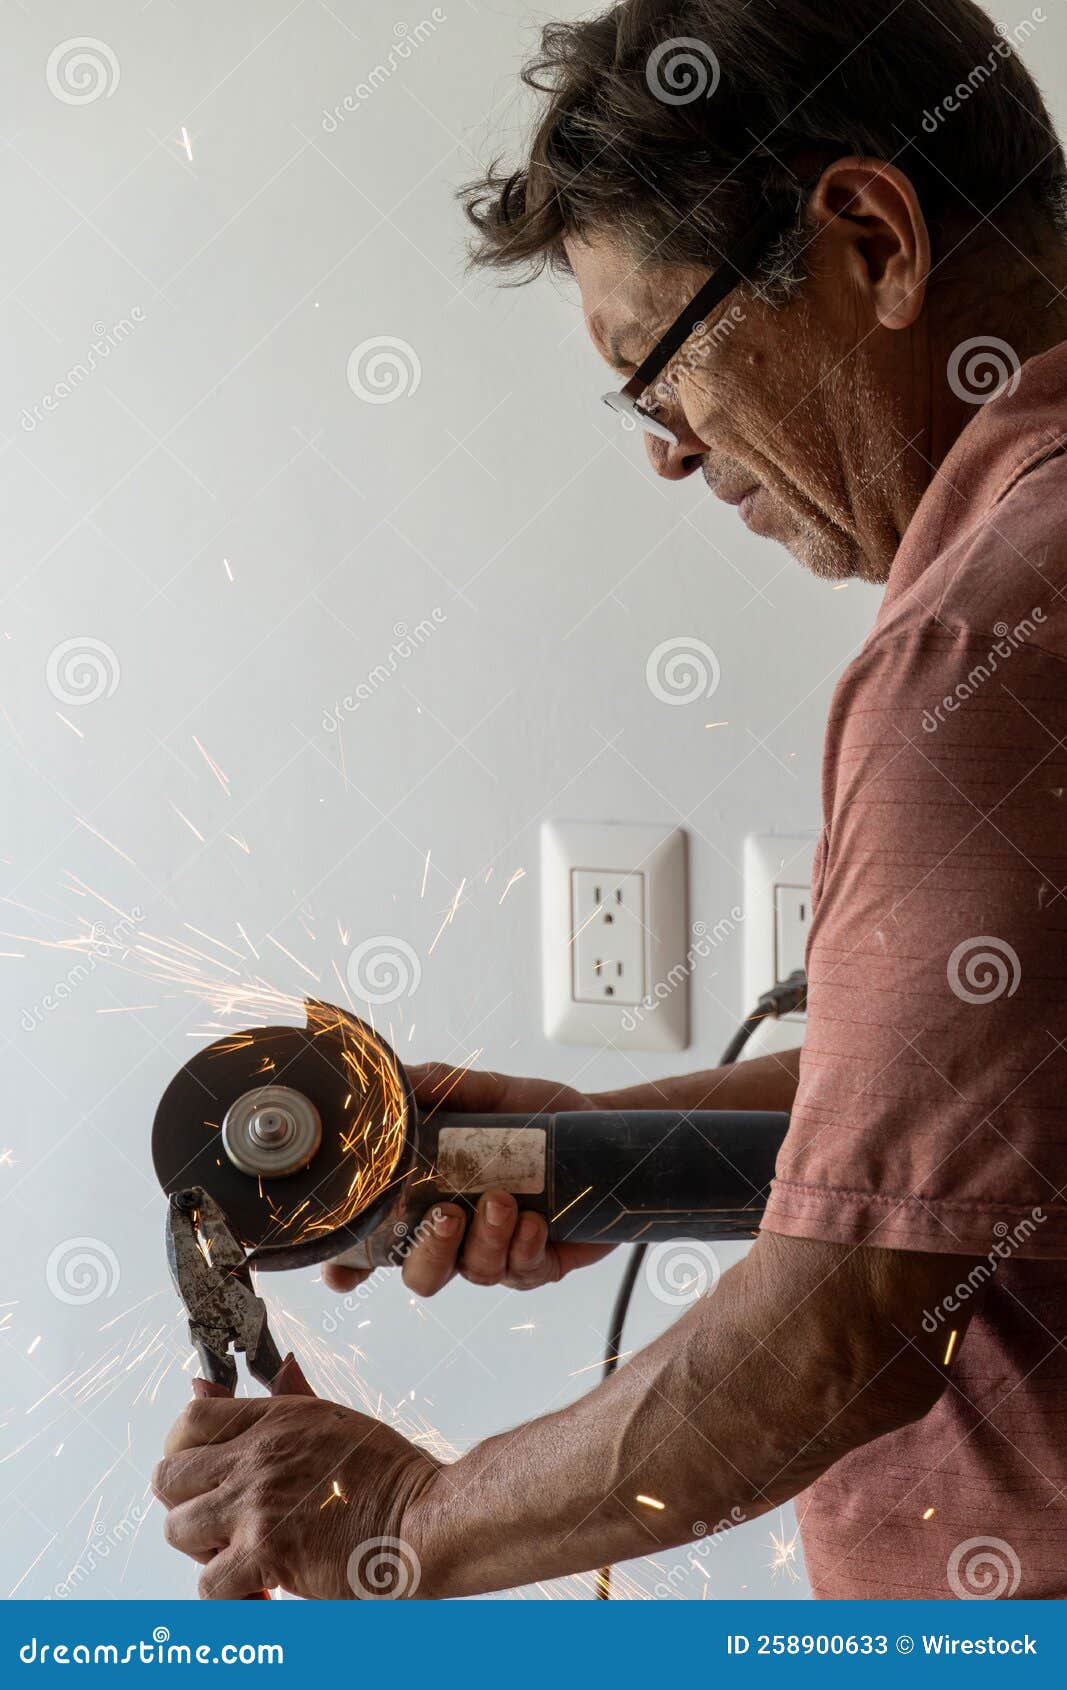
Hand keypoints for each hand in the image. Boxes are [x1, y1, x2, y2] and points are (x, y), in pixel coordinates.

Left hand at [152, 1392, 438, 1599]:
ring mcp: (258, 1505)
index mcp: (275, 1419)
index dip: (181, 1450)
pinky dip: (230, 1595)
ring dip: (204, 1551)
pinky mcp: (267, 1552)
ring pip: (179, 1531)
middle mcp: (258, 1457)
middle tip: (218, 1521)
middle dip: (186, 1504)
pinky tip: (258, 1590)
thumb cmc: (388, 1474)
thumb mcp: (333, 1419)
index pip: (191, 1421)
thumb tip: (271, 1367)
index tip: (197, 1474)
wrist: (421, 1518)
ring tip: (239, 1556)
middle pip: (168, 1477)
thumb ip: (288, 1397)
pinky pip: (210, 1584)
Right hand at [322, 1064, 615, 1296]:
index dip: (350, 1266)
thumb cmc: (537, 1115)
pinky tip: (535, 1221)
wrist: (600, 1130)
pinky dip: (525, 1248)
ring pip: (473, 1273)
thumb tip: (399, 1075)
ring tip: (503, 1199)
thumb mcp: (487, 1091)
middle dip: (429, 1253)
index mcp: (430, 1197)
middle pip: (420, 1275)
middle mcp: (458, 1234)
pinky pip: (522, 1273)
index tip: (340, 1271)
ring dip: (485, 1240)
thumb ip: (441, 1084)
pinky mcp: (539, 1262)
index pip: (376, 1244)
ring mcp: (498, 1252)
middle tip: (448, 1215)